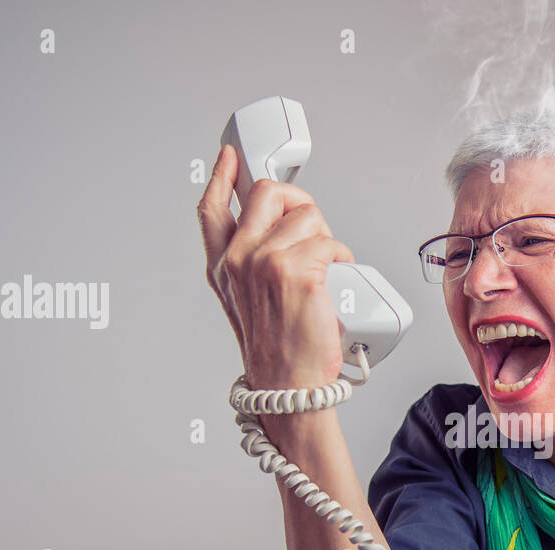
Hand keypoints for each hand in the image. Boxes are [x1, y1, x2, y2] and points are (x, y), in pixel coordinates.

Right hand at [196, 143, 353, 388]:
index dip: (222, 177)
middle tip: (313, 231)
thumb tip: (281, 232)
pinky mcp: (297, 273)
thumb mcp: (248, 302)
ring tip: (325, 270)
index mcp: (223, 266)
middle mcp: (238, 260)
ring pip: (308, 216)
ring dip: (327, 238)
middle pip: (269, 194)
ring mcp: (265, 263)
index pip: (213, 209)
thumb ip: (251, 264)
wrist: (289, 386)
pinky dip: (341, 257)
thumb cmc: (278, 349)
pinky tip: (335, 282)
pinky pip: (330, 242)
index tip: (230, 157)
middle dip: (300, 203)